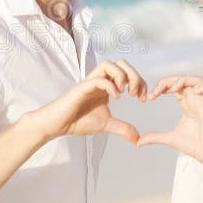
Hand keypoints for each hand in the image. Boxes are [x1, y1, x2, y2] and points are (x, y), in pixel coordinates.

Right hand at [30, 60, 146, 143]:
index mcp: (107, 85)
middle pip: (121, 62)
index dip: (140, 82)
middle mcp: (100, 80)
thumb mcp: (107, 125)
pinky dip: (110, 86)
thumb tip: (138, 140)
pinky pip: (98, 79)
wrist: (59, 124)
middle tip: (135, 94)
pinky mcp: (82, 87)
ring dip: (122, 76)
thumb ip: (123, 129)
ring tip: (124, 93)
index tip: (142, 98)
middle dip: (134, 76)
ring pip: (109, 64)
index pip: (128, 72)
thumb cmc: (79, 121)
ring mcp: (91, 82)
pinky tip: (115, 99)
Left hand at [137, 76, 202, 169]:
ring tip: (172, 90)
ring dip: (184, 81)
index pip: (175, 86)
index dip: (162, 86)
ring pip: (198, 80)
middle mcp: (195, 101)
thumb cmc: (194, 146)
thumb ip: (154, 137)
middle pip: (184, 79)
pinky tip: (192, 93)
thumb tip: (137, 142)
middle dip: (169, 81)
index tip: (151, 97)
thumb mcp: (169, 139)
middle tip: (156, 91)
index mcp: (186, 104)